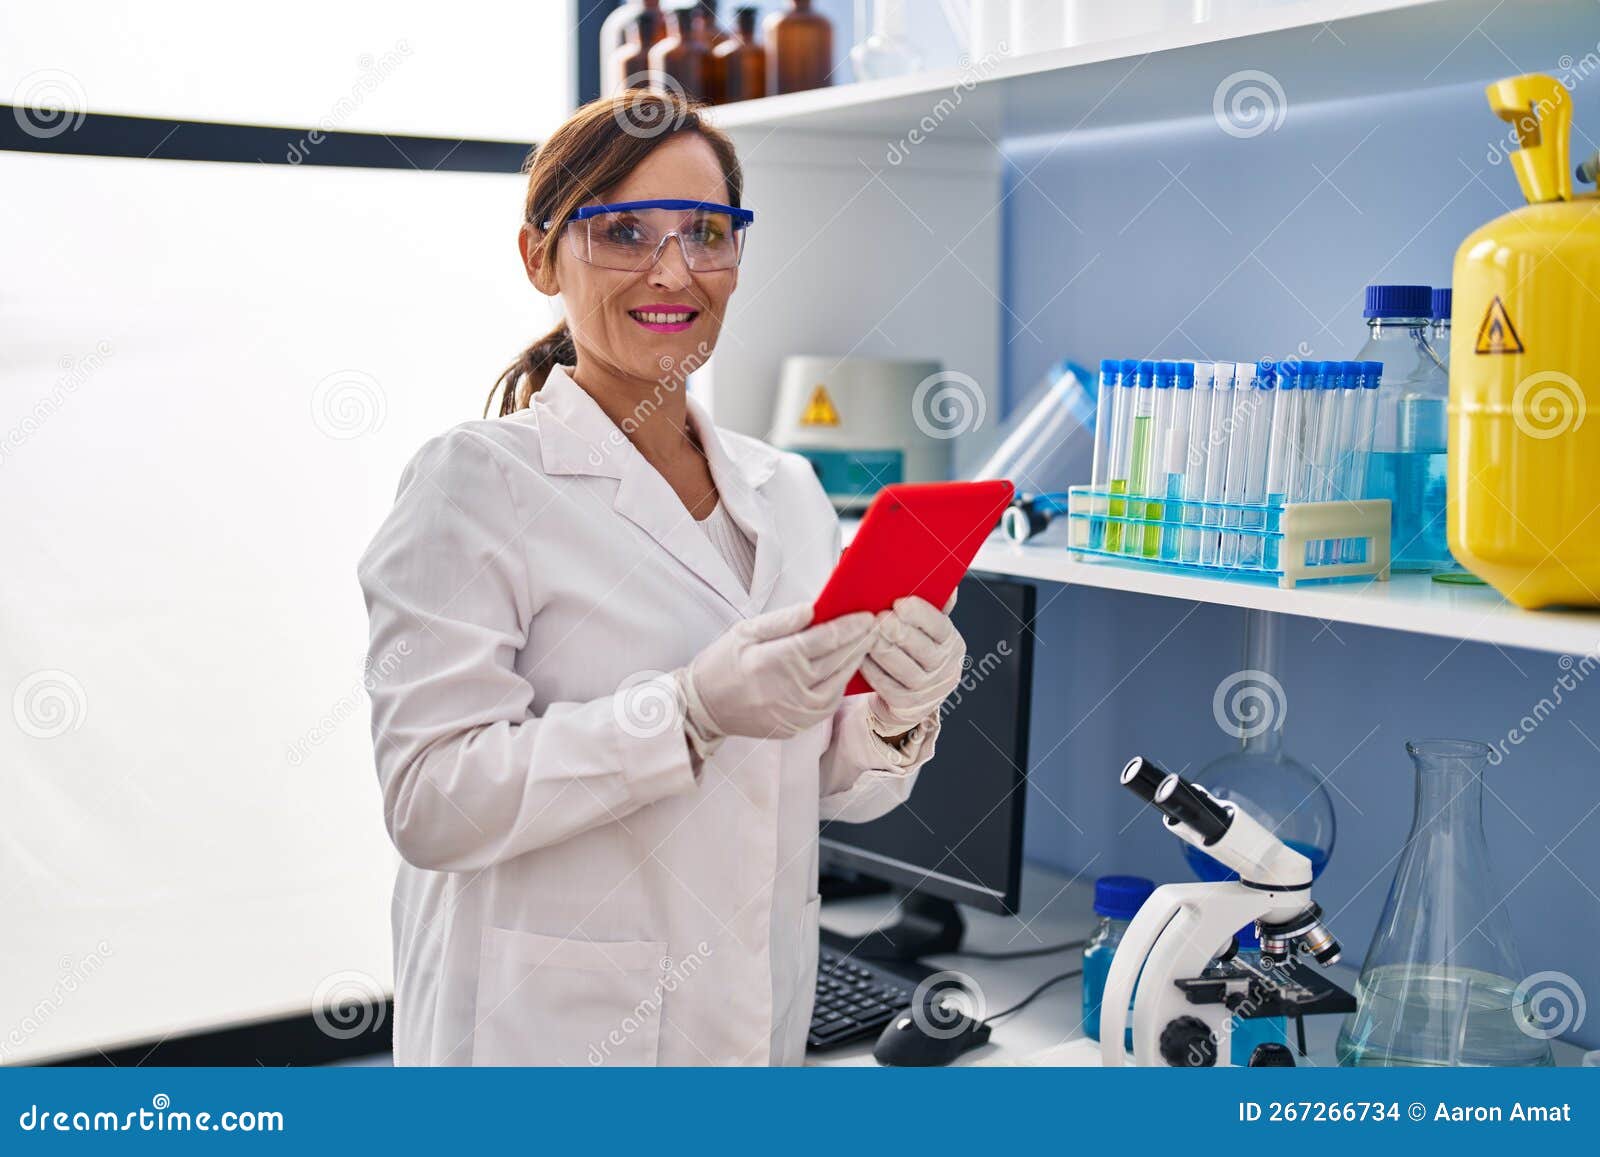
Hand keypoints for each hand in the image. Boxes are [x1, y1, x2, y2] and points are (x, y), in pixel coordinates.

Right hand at [680, 603, 877, 741]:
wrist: (704, 708)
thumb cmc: (721, 664)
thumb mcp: (744, 632)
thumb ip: (781, 621)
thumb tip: (814, 608)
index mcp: (776, 661)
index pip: (825, 640)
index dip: (850, 626)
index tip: (868, 614)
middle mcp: (791, 689)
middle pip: (838, 660)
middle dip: (861, 641)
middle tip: (879, 625)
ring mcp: (797, 711)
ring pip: (839, 683)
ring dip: (856, 662)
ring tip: (867, 644)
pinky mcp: (798, 725)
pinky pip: (829, 703)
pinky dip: (841, 683)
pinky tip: (846, 668)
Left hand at [861, 594, 965, 732]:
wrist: (911, 697)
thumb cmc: (914, 650)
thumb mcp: (927, 629)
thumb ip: (930, 603)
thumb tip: (938, 578)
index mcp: (952, 642)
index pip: (940, 625)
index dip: (919, 614)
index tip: (899, 603)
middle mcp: (945, 668)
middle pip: (918, 647)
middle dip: (896, 630)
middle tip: (877, 619)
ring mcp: (927, 690)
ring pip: (900, 666)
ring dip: (880, 648)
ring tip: (865, 634)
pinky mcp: (907, 706)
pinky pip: (885, 685)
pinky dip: (871, 668)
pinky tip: (859, 655)